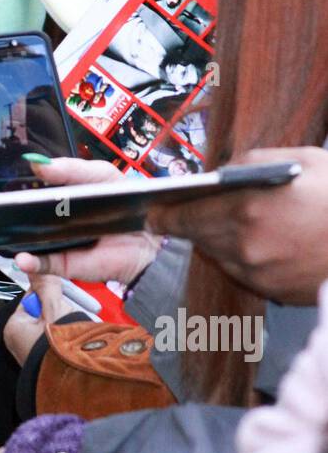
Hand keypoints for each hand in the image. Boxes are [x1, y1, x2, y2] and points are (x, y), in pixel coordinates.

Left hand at [3, 274, 68, 366]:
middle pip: (42, 311)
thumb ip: (45, 285)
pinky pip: (55, 340)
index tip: (61, 296)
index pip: (31, 297)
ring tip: (74, 330)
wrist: (77, 378)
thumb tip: (34, 265)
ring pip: (51, 325)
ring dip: (64, 323)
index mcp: (14, 326)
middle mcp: (18, 341)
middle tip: (70, 316)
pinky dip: (65, 338)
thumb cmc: (60, 347)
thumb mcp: (55, 307)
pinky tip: (74, 341)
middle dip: (58, 310)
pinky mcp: (44, 362)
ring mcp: (31, 353)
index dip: (49, 294)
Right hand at [14, 157, 160, 286]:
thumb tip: (38, 164)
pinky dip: (32, 263)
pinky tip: (24, 257)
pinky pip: (45, 265)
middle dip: (4, 211)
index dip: (11, 189)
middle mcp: (52, 221)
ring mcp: (57, 244)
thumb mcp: (100, 175)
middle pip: (21, 217)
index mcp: (57, 197)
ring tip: (3, 226)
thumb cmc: (124, 202)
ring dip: (13, 237)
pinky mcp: (67, 264)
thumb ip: (70, 169)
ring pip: (28, 242)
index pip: (27, 192)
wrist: (148, 238)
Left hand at [148, 146, 327, 304]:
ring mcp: (261, 275)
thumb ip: (249, 163)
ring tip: (229, 223)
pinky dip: (242, 258)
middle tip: (185, 212)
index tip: (153, 210)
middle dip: (192, 223)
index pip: (184, 216)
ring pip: (219, 257)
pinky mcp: (275, 293)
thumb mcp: (299, 159)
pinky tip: (259, 241)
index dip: (165, 213)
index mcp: (247, 210)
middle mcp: (246, 248)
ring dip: (217, 240)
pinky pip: (243, 273)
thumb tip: (218, 174)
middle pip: (198, 238)